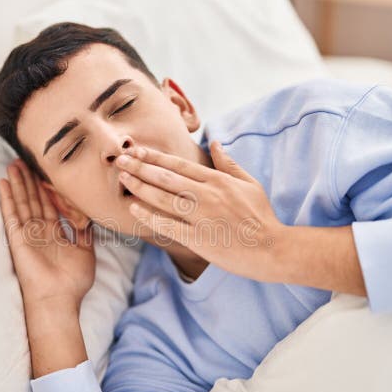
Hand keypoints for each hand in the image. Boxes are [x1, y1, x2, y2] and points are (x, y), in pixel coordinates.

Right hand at [0, 158, 95, 310]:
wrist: (59, 298)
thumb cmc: (73, 281)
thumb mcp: (86, 252)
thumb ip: (85, 233)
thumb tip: (91, 216)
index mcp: (55, 234)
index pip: (50, 205)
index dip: (48, 188)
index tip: (46, 172)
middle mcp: (40, 231)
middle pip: (34, 199)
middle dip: (29, 180)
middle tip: (24, 159)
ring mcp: (27, 234)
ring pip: (22, 202)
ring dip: (18, 183)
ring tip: (13, 164)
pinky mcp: (17, 238)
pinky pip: (11, 214)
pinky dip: (7, 198)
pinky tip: (2, 183)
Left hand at [115, 141, 286, 282]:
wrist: (272, 249)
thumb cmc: (261, 217)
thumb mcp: (249, 184)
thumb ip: (228, 163)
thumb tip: (215, 142)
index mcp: (217, 180)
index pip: (179, 164)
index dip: (155, 157)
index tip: (137, 151)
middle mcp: (207, 194)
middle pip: (166, 177)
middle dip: (140, 167)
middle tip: (119, 160)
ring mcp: (202, 216)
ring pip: (163, 197)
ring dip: (140, 187)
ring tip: (122, 179)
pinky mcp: (199, 238)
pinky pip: (168, 224)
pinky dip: (149, 216)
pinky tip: (133, 208)